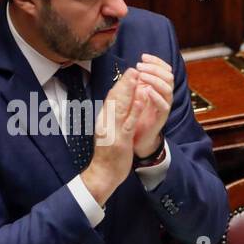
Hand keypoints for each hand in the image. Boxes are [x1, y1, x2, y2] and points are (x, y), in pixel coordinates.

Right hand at [82, 68, 144, 204]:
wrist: (102, 174)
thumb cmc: (107, 156)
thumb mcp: (109, 134)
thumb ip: (112, 121)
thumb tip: (117, 109)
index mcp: (104, 120)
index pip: (111, 99)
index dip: (120, 86)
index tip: (128, 74)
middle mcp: (106, 122)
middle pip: (115, 98)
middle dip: (125, 83)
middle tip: (133, 69)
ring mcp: (113, 130)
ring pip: (121, 106)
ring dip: (130, 90)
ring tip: (137, 76)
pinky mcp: (120, 139)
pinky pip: (129, 121)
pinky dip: (135, 108)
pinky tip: (141, 98)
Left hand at [130, 53, 173, 157]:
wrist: (138, 136)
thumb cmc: (137, 114)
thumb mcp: (137, 94)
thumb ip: (139, 82)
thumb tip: (135, 68)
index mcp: (159, 87)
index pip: (164, 69)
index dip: (156, 61)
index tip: (143, 57)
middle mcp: (165, 95)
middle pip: (168, 76)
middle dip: (154, 68)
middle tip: (140, 66)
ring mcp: (164, 105)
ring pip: (168, 89)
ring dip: (155, 79)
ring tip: (142, 76)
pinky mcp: (162, 117)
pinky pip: (163, 105)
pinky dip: (156, 96)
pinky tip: (147, 91)